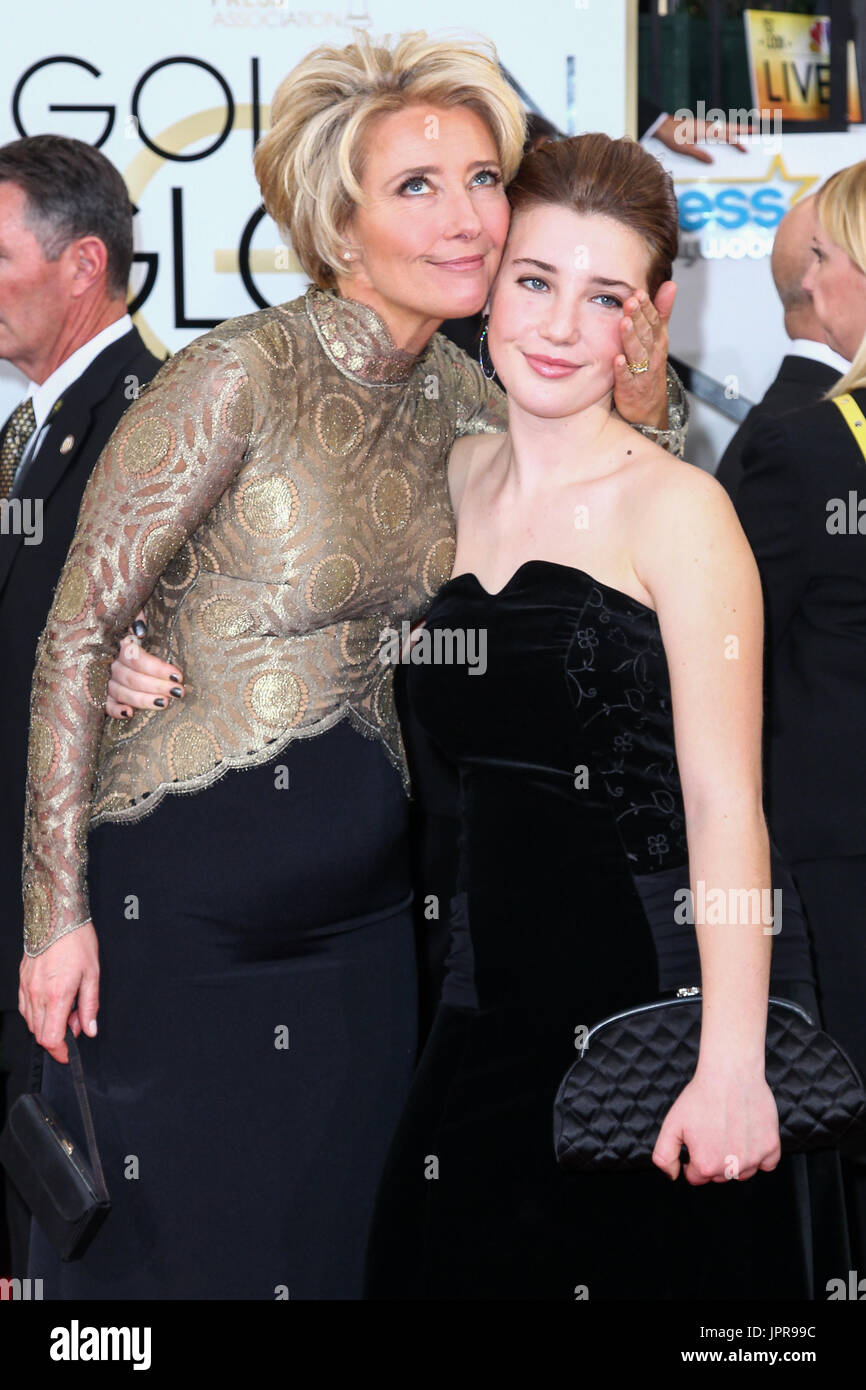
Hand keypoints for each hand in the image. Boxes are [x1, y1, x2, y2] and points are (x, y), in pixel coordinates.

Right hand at [19, 923, 99, 1064]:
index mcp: (56, 995)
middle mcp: (37, 994)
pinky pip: (25, 1008)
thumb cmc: (76, 941)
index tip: (69, 1054)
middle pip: (39, 1034)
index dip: (60, 1052)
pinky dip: (37, 1013)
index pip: (51, 1038)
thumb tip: (90, 1030)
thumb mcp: (93, 974)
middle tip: (75, 1023)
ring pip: (31, 1022)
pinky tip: (52, 1001)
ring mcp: (26, 987)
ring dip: (47, 1025)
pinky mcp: (22, 980)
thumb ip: (90, 1006)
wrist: (57, 916)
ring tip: (66, 1008)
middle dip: (57, 1038)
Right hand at [106, 610, 183, 717]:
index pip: (136, 658)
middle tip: (178, 692)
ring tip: (164, 703)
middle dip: (156, 686)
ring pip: (120, 692)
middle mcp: (110, 663)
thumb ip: (136, 618)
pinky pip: (105, 705)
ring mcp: (104, 679)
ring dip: (142, 700)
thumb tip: (139, 629)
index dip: (156, 668)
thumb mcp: (134, 618)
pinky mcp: (101, 695)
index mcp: (119, 644)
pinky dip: (115, 710)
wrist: (110, 638)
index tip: (178, 675)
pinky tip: (129, 714)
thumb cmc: (134, 630)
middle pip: (131, 677)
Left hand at [612, 282, 675, 431]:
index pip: (654, 321)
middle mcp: (652, 355)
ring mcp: (641, 373)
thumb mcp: (660, 339)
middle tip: (631, 301)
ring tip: (624, 322)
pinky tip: (617, 360)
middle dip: (639, 317)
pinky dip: (622, 370)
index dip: (647, 307)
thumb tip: (670, 284)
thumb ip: (662, 312)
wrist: (649, 407)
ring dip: (631, 338)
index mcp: (657, 341)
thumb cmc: (651, 368)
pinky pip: (626, 379)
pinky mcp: (630, 389)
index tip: (639, 293)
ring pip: (637, 354)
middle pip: (646, 334)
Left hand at [652, 113, 746, 164]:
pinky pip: (717, 127)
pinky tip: (726, 133)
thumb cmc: (672, 137)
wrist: (662, 125)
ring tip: (746, 130)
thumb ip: (699, 154)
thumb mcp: (684, 149)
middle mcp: (707, 126)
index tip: (746, 149)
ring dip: (735, 127)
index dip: (737, 142)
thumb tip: (712, 162)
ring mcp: (704, 125)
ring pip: (724, 125)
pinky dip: (726, 129)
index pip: (726, 136)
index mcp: (706, 131)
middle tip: (756, 129)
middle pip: (729, 126)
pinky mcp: (700, 126)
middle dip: (743, 128)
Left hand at [652, 1068, 780, 1183]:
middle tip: (712, 1132)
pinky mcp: (771, 1147)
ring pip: (742, 1172)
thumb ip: (665, 1156)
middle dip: (713, 1159)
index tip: (696, 1142)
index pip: (697, 1177)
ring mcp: (754, 1158)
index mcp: (706, 1165)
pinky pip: (767, 1164)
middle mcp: (732, 1167)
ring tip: (729, 1132)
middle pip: (720, 1176)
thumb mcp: (671, 1124)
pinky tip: (748, 1137)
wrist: (729, 1073)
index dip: (692, 1160)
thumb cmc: (701, 1096)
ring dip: (735, 1160)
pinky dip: (759, 1156)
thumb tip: (673, 1176)